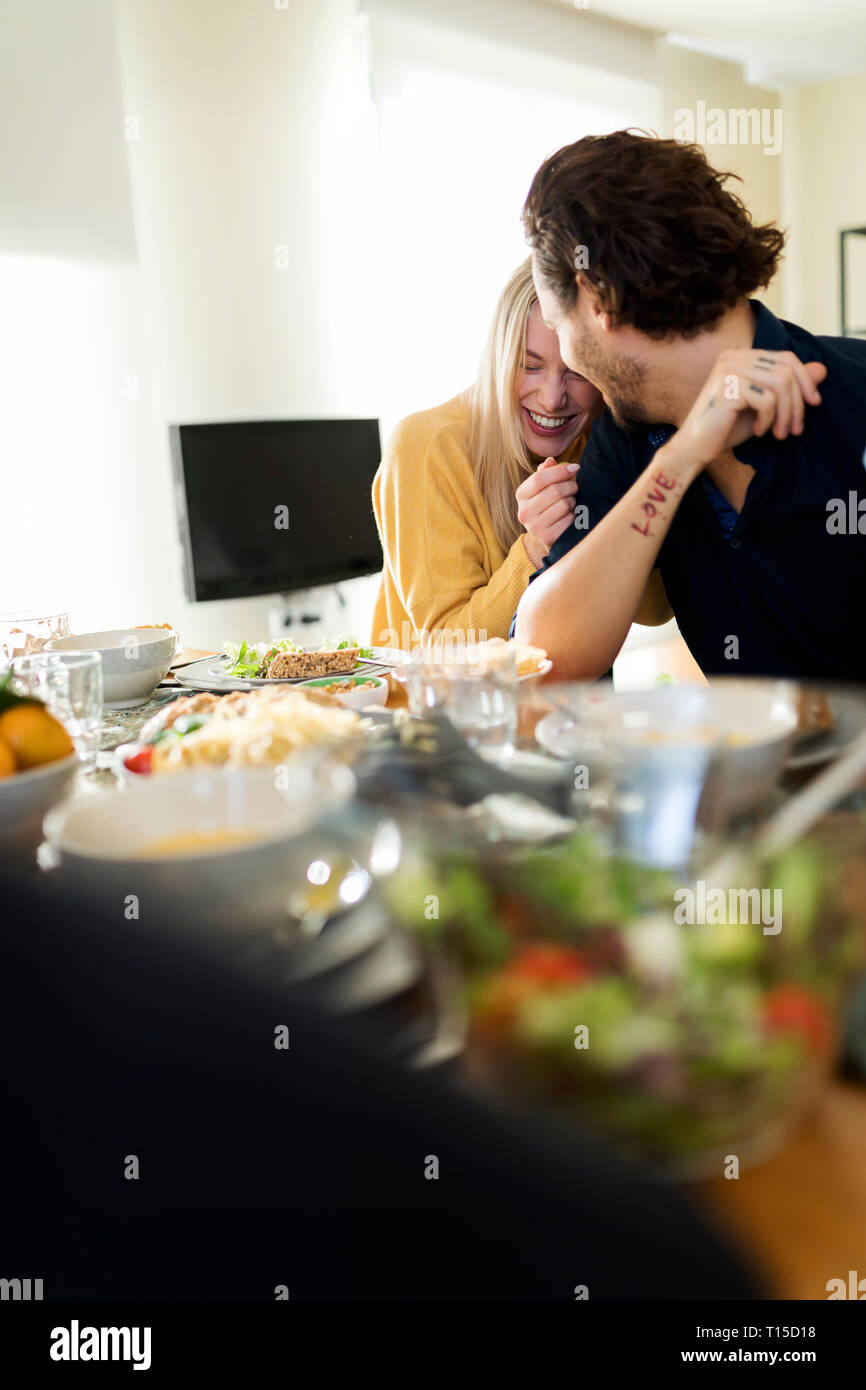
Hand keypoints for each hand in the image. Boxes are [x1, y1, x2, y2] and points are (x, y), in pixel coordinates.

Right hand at [517, 456, 579, 566]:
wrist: (544, 536)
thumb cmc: (547, 505)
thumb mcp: (542, 488)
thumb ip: (546, 472)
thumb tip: (551, 461)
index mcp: (521, 495)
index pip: (539, 478)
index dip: (560, 471)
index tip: (575, 467)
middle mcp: (524, 512)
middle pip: (555, 491)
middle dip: (570, 486)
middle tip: (575, 487)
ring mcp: (534, 527)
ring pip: (564, 504)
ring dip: (573, 501)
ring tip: (570, 503)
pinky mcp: (547, 538)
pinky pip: (569, 519)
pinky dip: (574, 516)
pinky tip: (570, 516)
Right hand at [672, 349, 826, 472]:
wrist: (695, 448)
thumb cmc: (727, 428)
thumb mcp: (766, 406)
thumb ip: (791, 387)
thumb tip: (822, 369)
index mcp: (741, 356)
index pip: (787, 358)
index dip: (806, 380)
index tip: (814, 405)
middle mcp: (734, 356)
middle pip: (787, 370)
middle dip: (797, 402)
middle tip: (795, 429)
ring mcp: (730, 369)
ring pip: (781, 384)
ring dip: (786, 414)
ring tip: (780, 434)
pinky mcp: (728, 386)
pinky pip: (767, 399)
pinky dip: (769, 420)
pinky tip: (760, 431)